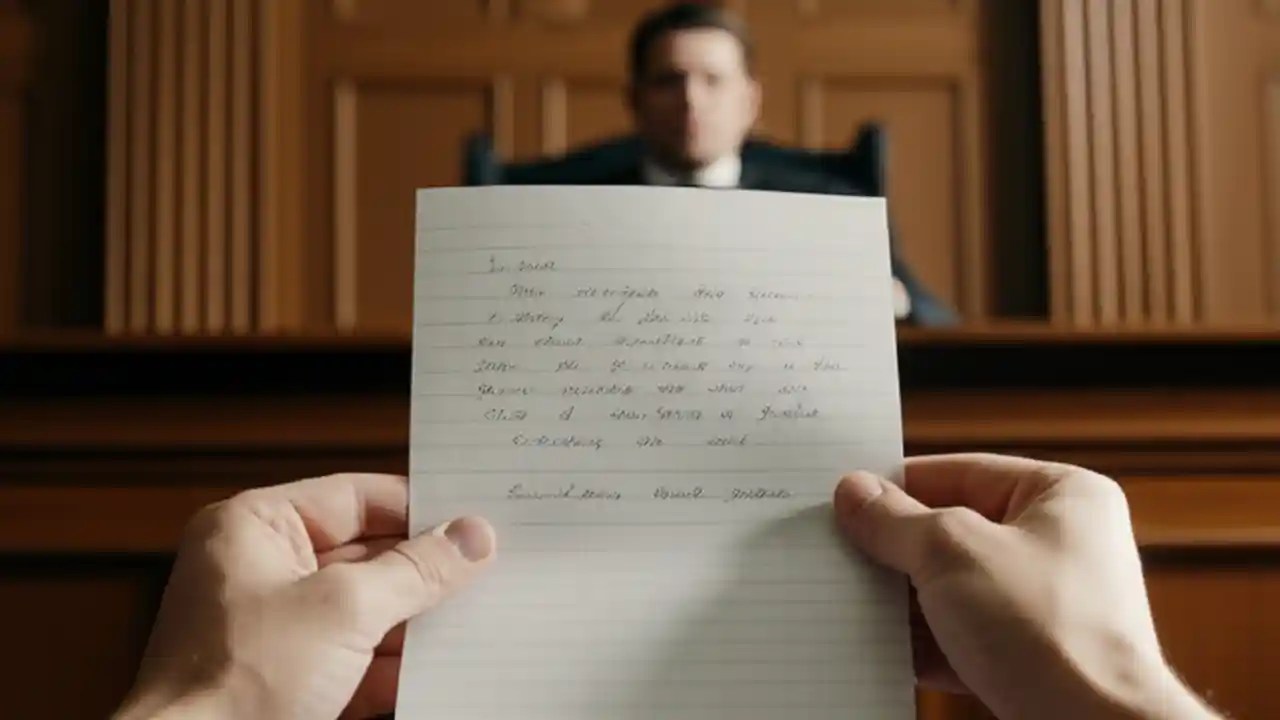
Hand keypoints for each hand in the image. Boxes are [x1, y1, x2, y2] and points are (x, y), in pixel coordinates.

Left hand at [113, 474, 494, 719]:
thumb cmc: (233, 682)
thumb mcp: (344, 610)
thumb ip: (415, 570)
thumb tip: (470, 537)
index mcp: (255, 528)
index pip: (355, 498)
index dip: (418, 507)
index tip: (475, 519)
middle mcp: (261, 571)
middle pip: (367, 554)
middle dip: (424, 569)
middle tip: (487, 569)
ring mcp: (274, 630)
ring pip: (367, 610)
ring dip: (417, 621)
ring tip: (477, 619)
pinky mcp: (288, 680)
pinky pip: (356, 659)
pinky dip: (396, 667)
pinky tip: (442, 669)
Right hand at [834, 454, 1219, 719]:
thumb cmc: (1052, 632)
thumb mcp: (952, 554)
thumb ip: (895, 519)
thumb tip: (855, 492)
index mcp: (1063, 495)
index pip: (962, 472)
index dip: (900, 485)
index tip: (848, 498)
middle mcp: (1062, 544)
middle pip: (953, 530)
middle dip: (898, 548)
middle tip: (843, 552)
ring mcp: (1049, 604)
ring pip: (954, 587)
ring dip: (906, 600)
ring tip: (855, 602)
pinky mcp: (1033, 657)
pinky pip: (965, 636)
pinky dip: (926, 642)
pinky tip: (884, 648)